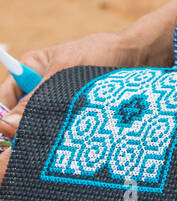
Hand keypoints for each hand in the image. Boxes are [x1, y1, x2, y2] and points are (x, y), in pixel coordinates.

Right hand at [0, 31, 140, 176]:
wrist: (138, 56)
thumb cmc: (100, 53)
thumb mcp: (63, 72)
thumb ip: (34, 100)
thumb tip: (6, 126)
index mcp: (31, 68)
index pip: (4, 99)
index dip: (4, 120)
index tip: (8, 139)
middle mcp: (41, 86)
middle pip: (20, 117)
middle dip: (25, 132)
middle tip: (31, 148)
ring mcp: (58, 100)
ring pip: (41, 126)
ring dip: (45, 136)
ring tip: (56, 141)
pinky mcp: (75, 114)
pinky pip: (60, 129)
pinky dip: (61, 137)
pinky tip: (69, 144)